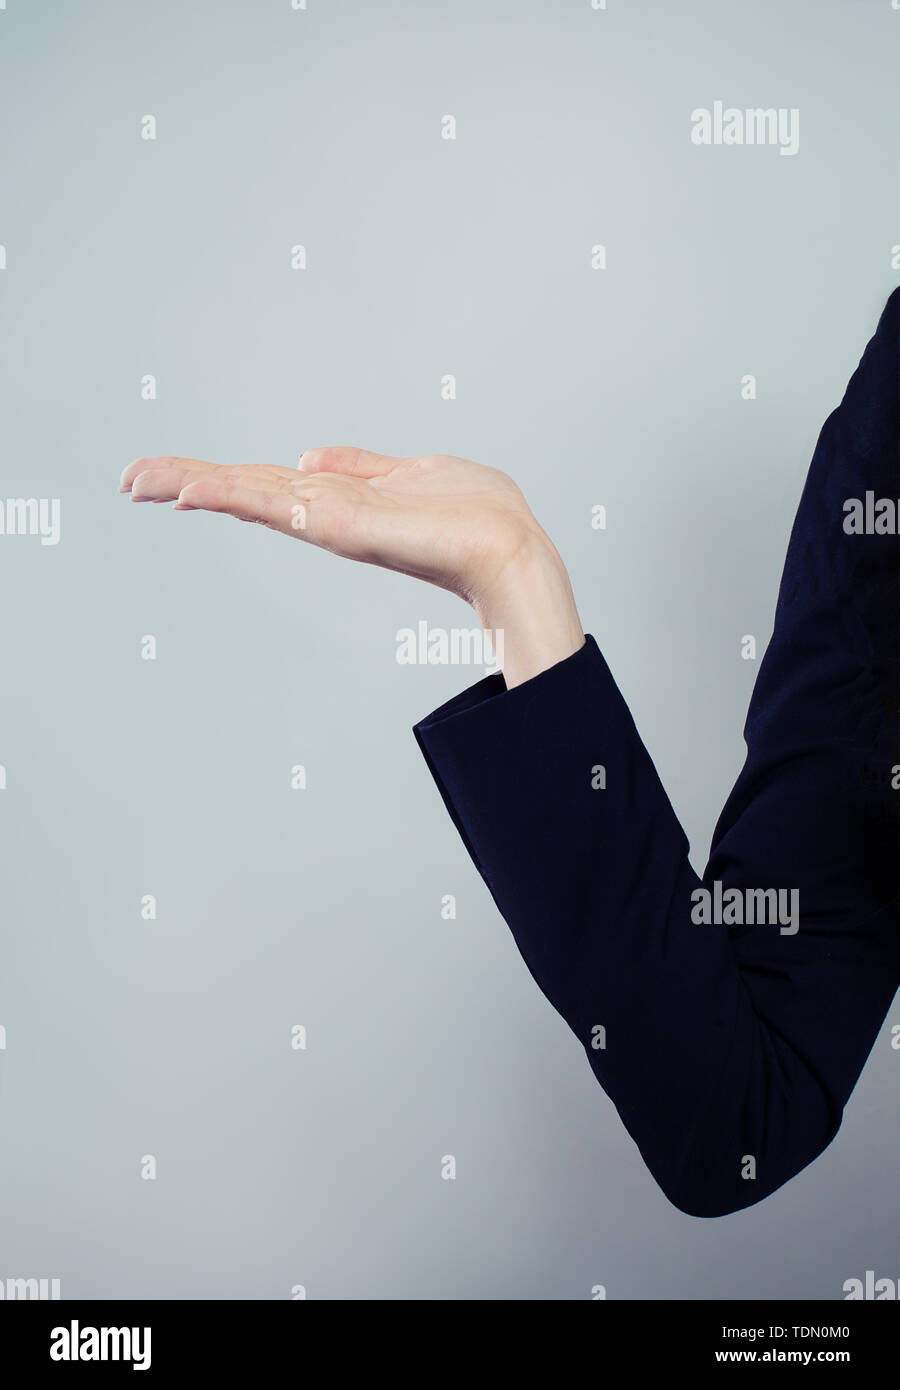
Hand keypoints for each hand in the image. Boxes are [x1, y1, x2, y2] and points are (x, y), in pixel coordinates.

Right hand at [119, 447, 584, 686]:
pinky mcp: (341, 526)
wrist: (508, 548)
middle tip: (129, 480)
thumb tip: (309, 456)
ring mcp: (329, 522)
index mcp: (337, 501)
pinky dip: (233, 495)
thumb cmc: (473, 515)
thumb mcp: (407, 472)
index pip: (264, 484)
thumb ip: (358, 466)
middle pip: (244, 491)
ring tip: (139, 481)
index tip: (170, 477)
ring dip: (192, 485)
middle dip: (185, 483)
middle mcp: (325, 515)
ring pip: (249, 495)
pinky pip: (279, 504)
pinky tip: (192, 489)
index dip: (217, 478)